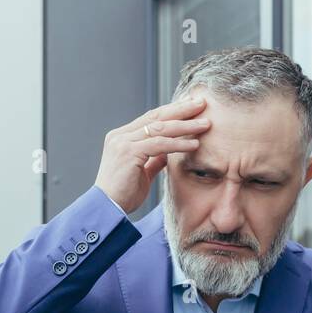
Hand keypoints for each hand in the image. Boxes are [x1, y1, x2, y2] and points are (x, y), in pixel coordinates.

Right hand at [94, 95, 210, 213]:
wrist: (107, 210)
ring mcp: (123, 142)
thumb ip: (154, 159)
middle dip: (181, 109)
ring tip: (205, 124)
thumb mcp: (142, 173)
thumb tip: (169, 152)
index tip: (191, 106)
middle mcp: (120, 136)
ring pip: (160, 128)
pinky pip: (160, 144)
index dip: (173, 111)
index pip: (151, 118)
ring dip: (185, 125)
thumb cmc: (122, 195)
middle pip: (156, 116)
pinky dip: (179, 144)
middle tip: (202, 102)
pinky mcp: (129, 152)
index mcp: (121, 137)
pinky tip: (194, 144)